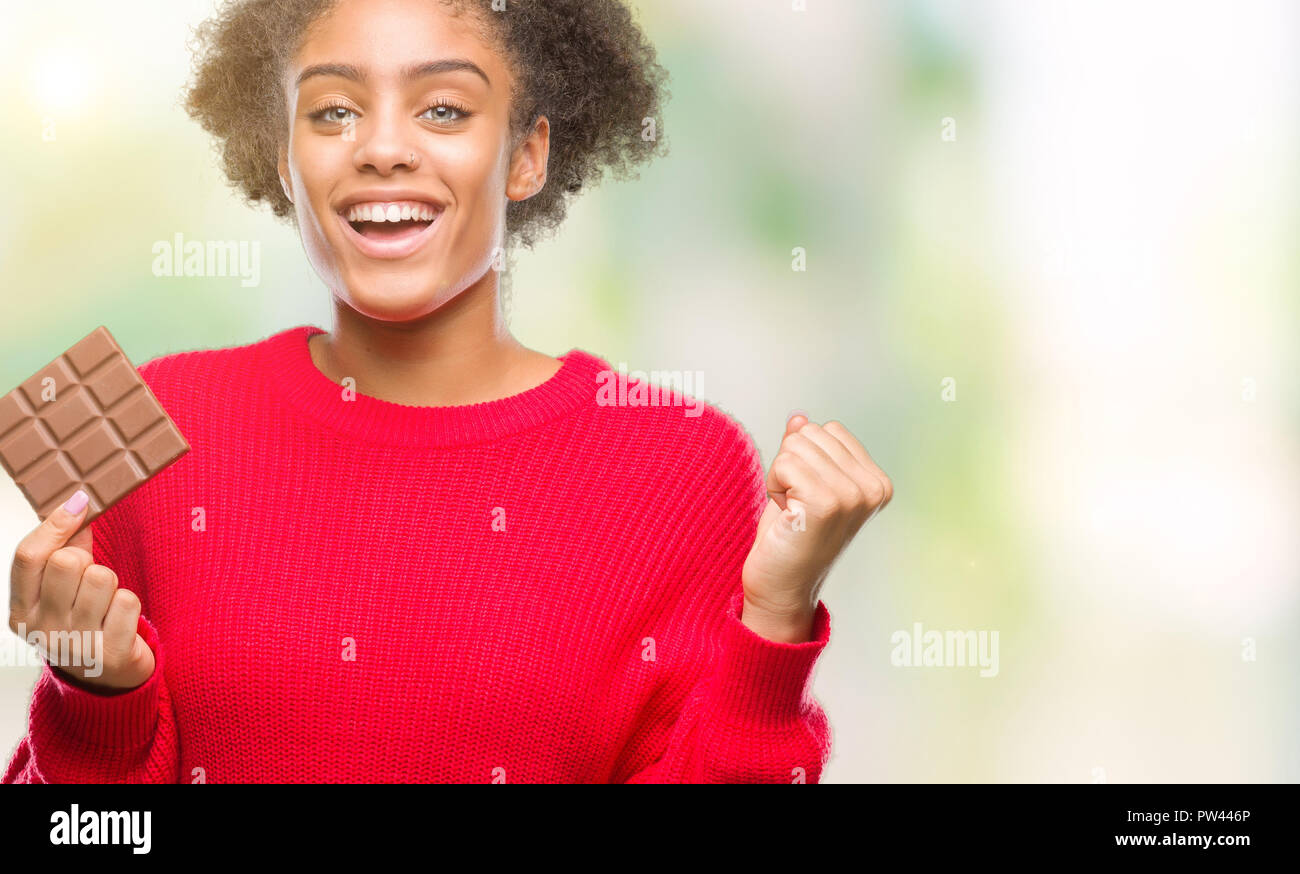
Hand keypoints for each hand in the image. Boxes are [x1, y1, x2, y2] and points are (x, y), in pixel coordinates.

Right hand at [8, 490, 154, 691]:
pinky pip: (128, 601)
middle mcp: (42, 629)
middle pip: (67, 562)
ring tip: (104, 605)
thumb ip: (65, 552)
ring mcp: (75, 644)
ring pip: (102, 577)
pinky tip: (119, 621)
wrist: (105, 680)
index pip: (28, 556)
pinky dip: (129, 604)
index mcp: (20, 611)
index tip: (81, 500)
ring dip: (111, 584)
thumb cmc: (81, 623)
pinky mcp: (111, 654)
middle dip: (87, 560)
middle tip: (90, 580)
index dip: (55, 523)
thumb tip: (78, 506)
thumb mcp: (59, 594)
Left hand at [741, 414, 891, 639]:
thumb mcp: (802, 485)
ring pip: (795, 446)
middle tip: (797, 507)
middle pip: (811, 434)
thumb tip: (799, 418)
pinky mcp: (827, 503)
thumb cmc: (791, 538)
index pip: (829, 430)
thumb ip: (806, 450)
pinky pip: (784, 463)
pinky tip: (786, 516)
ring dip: (781, 477)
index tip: (807, 497)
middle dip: (791, 466)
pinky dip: (774, 487)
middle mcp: (872, 488)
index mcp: (876, 481)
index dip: (805, 459)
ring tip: (792, 512)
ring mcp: (853, 496)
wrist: (782, 588)